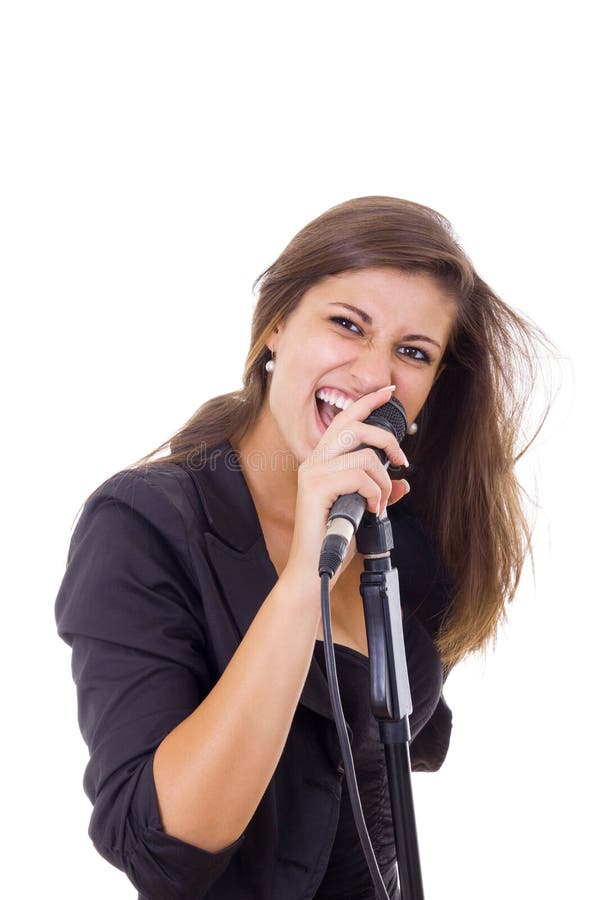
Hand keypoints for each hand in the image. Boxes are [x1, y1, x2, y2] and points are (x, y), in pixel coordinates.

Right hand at [284, 385, 409, 588]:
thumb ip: (380, 493)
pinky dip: (375, 493)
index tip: (389, 391)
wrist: (314, 570)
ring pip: (364, 455)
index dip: (367, 401)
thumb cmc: (334, 541)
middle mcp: (314, 461)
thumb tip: (403, 483)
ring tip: (380, 502)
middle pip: (355, 427)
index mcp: (322, 461)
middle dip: (387, 440)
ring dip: (382, 481)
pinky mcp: (315, 487)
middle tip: (401, 461)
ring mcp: (312, 472)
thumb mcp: (364, 510)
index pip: (345, 420)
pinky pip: (360, 476)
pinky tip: (373, 510)